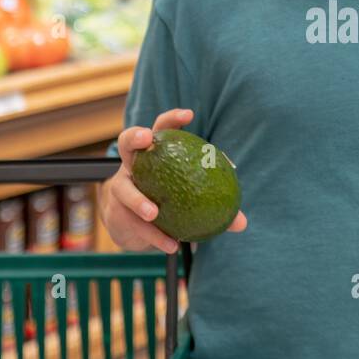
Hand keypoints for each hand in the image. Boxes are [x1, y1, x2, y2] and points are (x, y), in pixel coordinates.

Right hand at [100, 108, 248, 252]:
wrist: (133, 227)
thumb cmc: (168, 202)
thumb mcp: (190, 200)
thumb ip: (214, 207)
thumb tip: (242, 222)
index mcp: (155, 155)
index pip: (162, 129)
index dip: (172, 119)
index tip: (189, 114)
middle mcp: (133, 166)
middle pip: (127, 143)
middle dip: (134, 136)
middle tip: (146, 139)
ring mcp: (120, 187)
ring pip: (124, 190)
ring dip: (139, 200)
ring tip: (154, 213)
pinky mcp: (116, 212)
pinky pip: (132, 222)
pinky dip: (152, 235)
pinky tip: (169, 244)